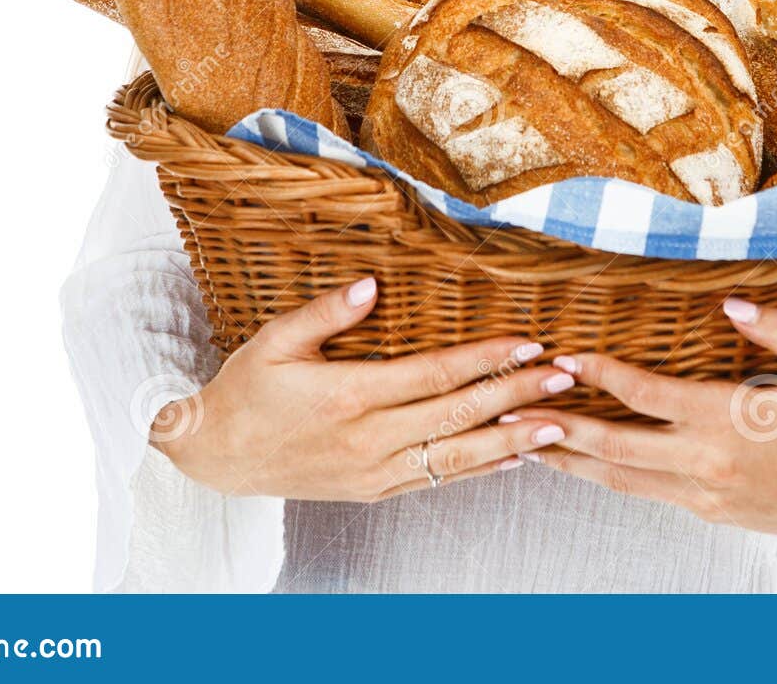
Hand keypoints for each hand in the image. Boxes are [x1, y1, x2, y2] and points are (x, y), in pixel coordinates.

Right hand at [151, 276, 576, 500]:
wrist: (212, 458)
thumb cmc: (244, 391)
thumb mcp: (273, 341)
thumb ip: (324, 312)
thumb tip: (371, 284)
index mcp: (347, 397)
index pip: (433, 374)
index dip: (484, 358)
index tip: (528, 342)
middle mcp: (367, 440)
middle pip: (457, 416)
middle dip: (516, 396)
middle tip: (564, 377)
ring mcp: (372, 472)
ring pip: (456, 459)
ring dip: (511, 441)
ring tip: (558, 424)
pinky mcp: (373, 492)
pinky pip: (436, 482)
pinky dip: (479, 471)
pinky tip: (514, 459)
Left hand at [499, 297, 776, 537]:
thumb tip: (733, 302)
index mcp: (730, 421)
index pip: (648, 396)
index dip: (601, 375)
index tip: (565, 357)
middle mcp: (707, 463)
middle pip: (615, 447)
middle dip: (559, 427)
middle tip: (511, 410)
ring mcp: (706, 494)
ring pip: (621, 480)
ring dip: (571, 459)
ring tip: (525, 440)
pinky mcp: (710, 512)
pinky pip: (645, 492)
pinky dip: (606, 476)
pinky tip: (582, 461)